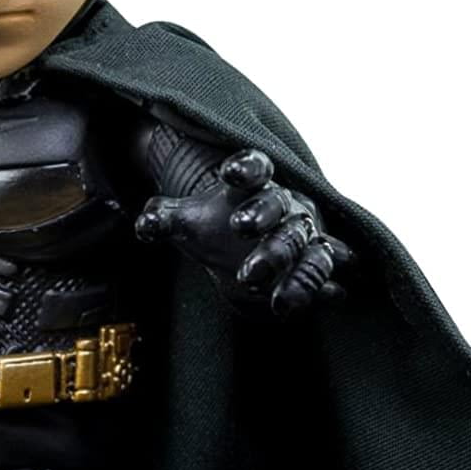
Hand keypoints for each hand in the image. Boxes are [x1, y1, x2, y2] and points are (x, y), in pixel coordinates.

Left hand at [135, 147, 349, 316]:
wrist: (248, 246)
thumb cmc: (219, 226)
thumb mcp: (189, 222)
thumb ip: (165, 219)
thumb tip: (145, 224)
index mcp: (253, 186)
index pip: (254, 167)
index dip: (245, 167)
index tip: (228, 173)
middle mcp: (285, 205)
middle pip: (277, 206)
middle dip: (261, 219)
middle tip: (238, 232)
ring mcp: (305, 234)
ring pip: (308, 246)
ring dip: (297, 271)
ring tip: (279, 302)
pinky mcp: (317, 260)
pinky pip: (324, 272)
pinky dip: (322, 287)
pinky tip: (325, 298)